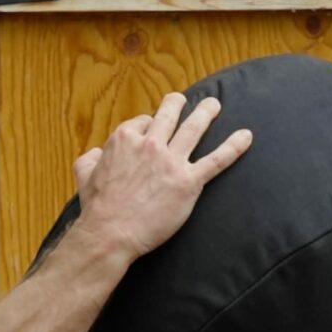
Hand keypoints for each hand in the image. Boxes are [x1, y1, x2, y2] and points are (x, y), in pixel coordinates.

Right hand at [70, 91, 251, 261]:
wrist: (112, 231)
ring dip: (206, 114)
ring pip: (193, 129)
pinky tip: (247, 137)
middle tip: (187, 100)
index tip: (153, 131)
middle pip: (169, 115)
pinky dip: (233, 147)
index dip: (149, 126)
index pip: (143, 122)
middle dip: (178, 104)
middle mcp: (150, 143)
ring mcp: (171, 161)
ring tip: (214, 105)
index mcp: (125, 138)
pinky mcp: (188, 182)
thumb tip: (96, 153)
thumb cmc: (98, 206)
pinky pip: (216, 160)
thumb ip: (90, 158)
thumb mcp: (84, 174)